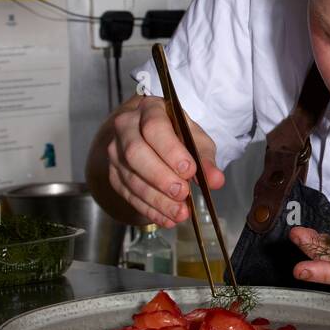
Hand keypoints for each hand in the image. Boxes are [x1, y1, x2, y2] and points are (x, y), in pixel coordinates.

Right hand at [95, 94, 223, 227]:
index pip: (155, 127)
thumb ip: (205, 158)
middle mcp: (126, 128)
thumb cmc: (177, 134)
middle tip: (182, 194)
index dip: (171, 151)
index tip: (189, 170)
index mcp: (149, 110)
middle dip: (160, 177)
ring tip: (179, 213)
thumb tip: (215, 180)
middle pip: (136, 153)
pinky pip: (127, 194)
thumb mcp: (195, 139)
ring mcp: (116, 151)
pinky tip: (167, 219)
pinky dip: (148, 209)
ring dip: (156, 198)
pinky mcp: (113, 173)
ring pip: (131, 177)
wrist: (152, 136)